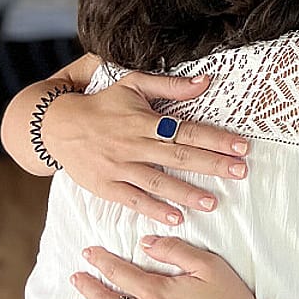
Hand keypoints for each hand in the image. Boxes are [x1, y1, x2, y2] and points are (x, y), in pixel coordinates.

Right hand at [44, 73, 250, 224]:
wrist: (56, 126)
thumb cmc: (102, 104)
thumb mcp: (133, 85)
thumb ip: (170, 86)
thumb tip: (206, 81)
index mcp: (144, 120)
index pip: (187, 130)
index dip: (215, 138)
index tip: (241, 146)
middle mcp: (133, 144)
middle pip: (178, 156)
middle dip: (212, 165)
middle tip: (240, 172)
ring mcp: (119, 167)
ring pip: (158, 182)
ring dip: (187, 193)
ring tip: (213, 202)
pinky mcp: (106, 186)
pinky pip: (133, 200)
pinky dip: (155, 210)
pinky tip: (176, 217)